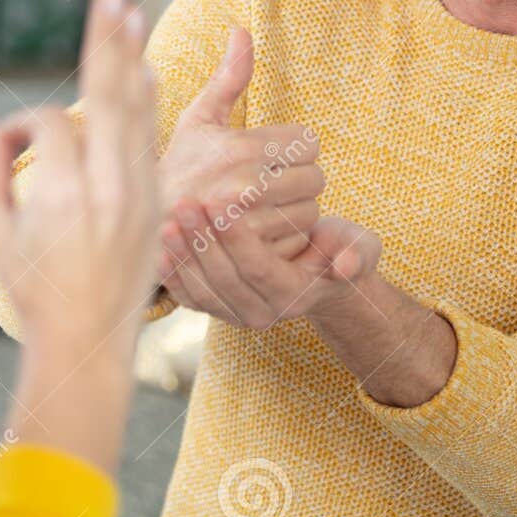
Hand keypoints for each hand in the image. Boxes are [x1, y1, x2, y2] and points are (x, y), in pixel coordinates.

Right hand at [0, 0, 160, 358]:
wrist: (87, 341)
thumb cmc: (32, 291)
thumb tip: (7, 130)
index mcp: (61, 199)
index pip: (51, 125)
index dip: (24, 124)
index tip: (8, 143)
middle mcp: (106, 191)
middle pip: (108, 98)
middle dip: (106, 42)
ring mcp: (138, 196)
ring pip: (136, 112)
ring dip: (131, 59)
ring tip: (130, 13)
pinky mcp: (154, 204)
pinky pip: (152, 140)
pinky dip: (146, 103)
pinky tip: (144, 69)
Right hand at [155, 27, 324, 268]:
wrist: (145, 228)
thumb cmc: (177, 167)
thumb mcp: (198, 119)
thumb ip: (229, 77)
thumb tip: (242, 30)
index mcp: (240, 147)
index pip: (308, 142)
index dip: (296, 148)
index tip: (274, 155)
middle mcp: (245, 185)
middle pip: (315, 178)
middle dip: (299, 180)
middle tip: (273, 182)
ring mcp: (249, 224)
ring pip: (310, 211)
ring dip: (296, 210)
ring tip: (267, 206)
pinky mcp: (250, 254)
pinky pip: (296, 241)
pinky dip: (287, 238)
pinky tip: (263, 230)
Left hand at [157, 203, 379, 329]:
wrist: (317, 268)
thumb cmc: (339, 248)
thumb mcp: (359, 248)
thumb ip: (355, 254)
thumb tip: (345, 266)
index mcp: (293, 296)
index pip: (259, 269)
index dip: (238, 238)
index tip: (219, 203)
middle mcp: (262, 313)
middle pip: (225, 279)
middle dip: (203, 241)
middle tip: (184, 203)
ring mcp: (235, 314)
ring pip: (202, 289)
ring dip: (182, 254)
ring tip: (166, 218)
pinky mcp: (214, 307)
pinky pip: (188, 293)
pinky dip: (172, 270)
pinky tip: (157, 241)